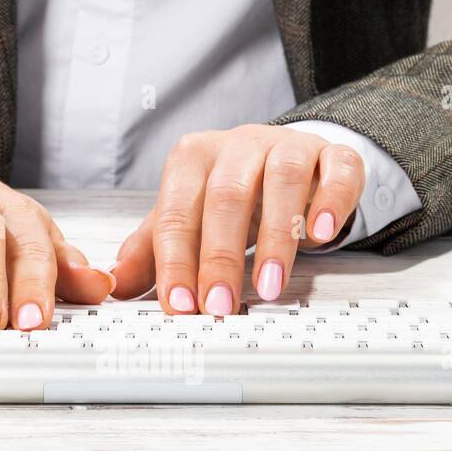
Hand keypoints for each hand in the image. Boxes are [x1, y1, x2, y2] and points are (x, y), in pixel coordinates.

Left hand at [109, 125, 364, 312]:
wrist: (292, 163)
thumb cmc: (235, 197)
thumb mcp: (188, 219)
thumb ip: (152, 251)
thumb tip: (114, 285)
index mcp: (194, 159)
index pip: (178, 212)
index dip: (176, 262)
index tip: (180, 305)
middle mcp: (239, 145)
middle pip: (225, 196)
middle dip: (221, 257)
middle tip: (219, 305)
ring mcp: (289, 146)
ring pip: (282, 180)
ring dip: (276, 237)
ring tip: (268, 286)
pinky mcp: (333, 156)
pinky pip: (337, 170)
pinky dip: (330, 201)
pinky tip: (321, 235)